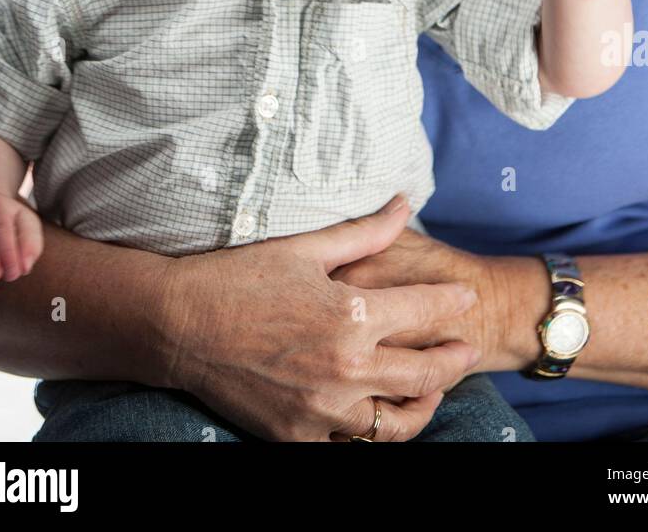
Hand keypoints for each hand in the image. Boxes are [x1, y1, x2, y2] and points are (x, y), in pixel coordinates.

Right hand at [160, 195, 482, 441]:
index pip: (424, 310)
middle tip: (466, 349)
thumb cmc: (241, 277)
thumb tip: (404, 204)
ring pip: (395, 422)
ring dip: (423, 406)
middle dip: (453, 360)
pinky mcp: (297, 435)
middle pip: (424, 374)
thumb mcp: (306, 248)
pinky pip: (350, 443)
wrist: (180, 326)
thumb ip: (364, 232)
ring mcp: (322, 408)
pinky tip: (378, 411)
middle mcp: (345, 368)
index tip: (466, 296)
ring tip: (433, 390)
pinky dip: (371, 430)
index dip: (451, 301)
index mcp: (351, 315)